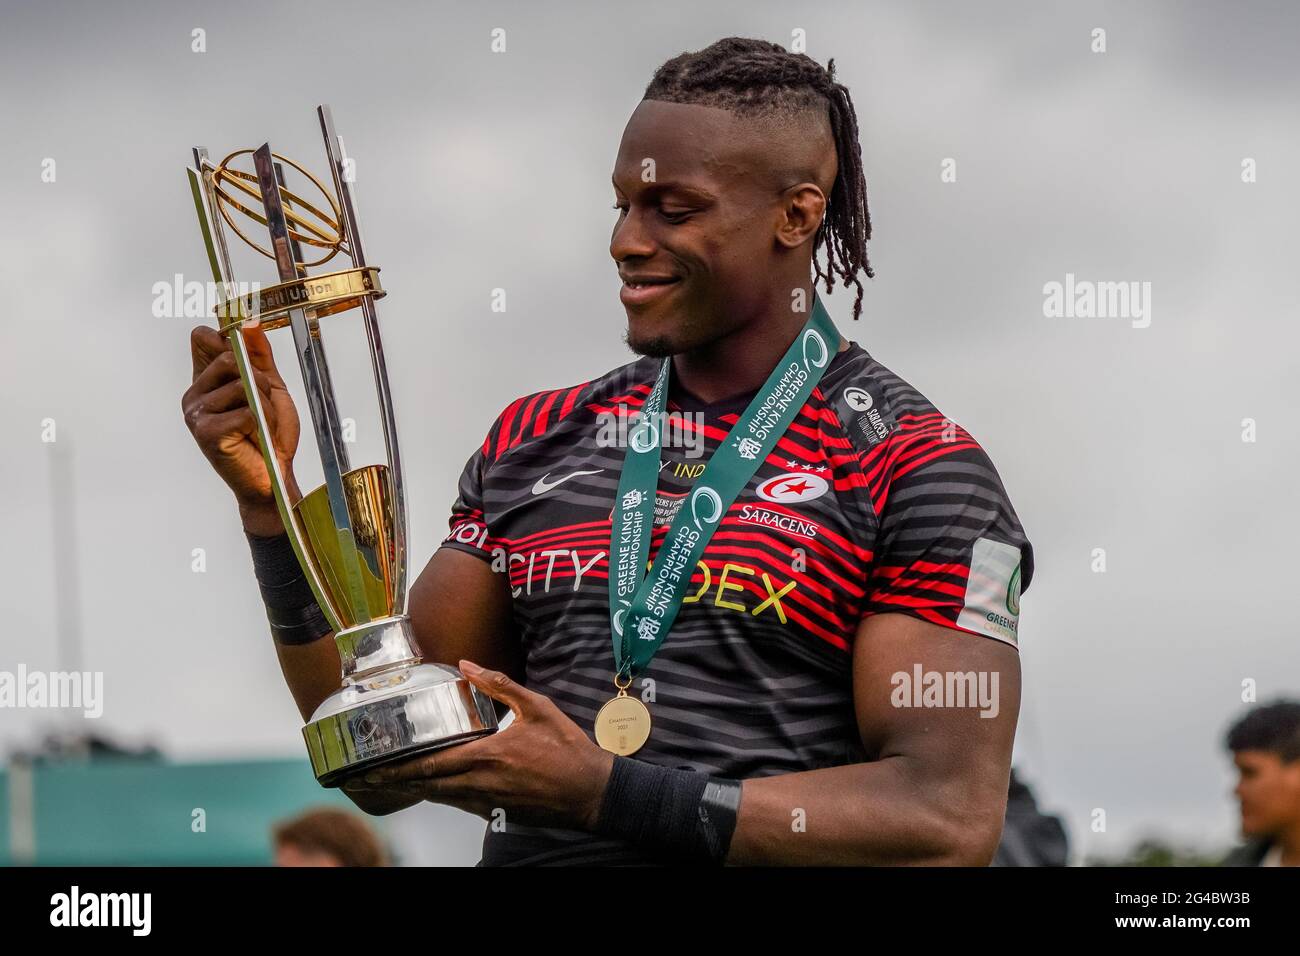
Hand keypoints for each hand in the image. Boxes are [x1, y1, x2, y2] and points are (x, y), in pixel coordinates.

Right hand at [181, 323, 301, 534]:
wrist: (274, 476)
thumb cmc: (270, 435)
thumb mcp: (270, 388)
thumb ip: (259, 355)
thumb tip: (250, 321)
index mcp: (205, 380)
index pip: (202, 337)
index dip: (228, 339)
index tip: (246, 357)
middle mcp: (194, 394)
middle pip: (229, 358)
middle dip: (258, 380)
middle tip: (262, 406)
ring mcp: (196, 413)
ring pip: (242, 385)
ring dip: (265, 407)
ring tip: (260, 427)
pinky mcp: (206, 432)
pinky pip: (246, 411)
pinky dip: (262, 424)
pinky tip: (254, 439)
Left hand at [346, 660, 615, 830]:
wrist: (591, 790)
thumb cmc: (567, 749)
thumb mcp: (537, 707)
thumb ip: (499, 685)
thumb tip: (469, 664)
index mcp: (486, 756)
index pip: (430, 765)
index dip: (397, 769)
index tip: (373, 769)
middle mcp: (481, 783)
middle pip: (427, 786)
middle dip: (395, 783)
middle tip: (370, 778)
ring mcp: (489, 801)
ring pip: (442, 797)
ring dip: (417, 789)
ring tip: (395, 781)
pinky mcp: (499, 811)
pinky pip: (461, 804)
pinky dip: (443, 796)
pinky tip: (438, 788)